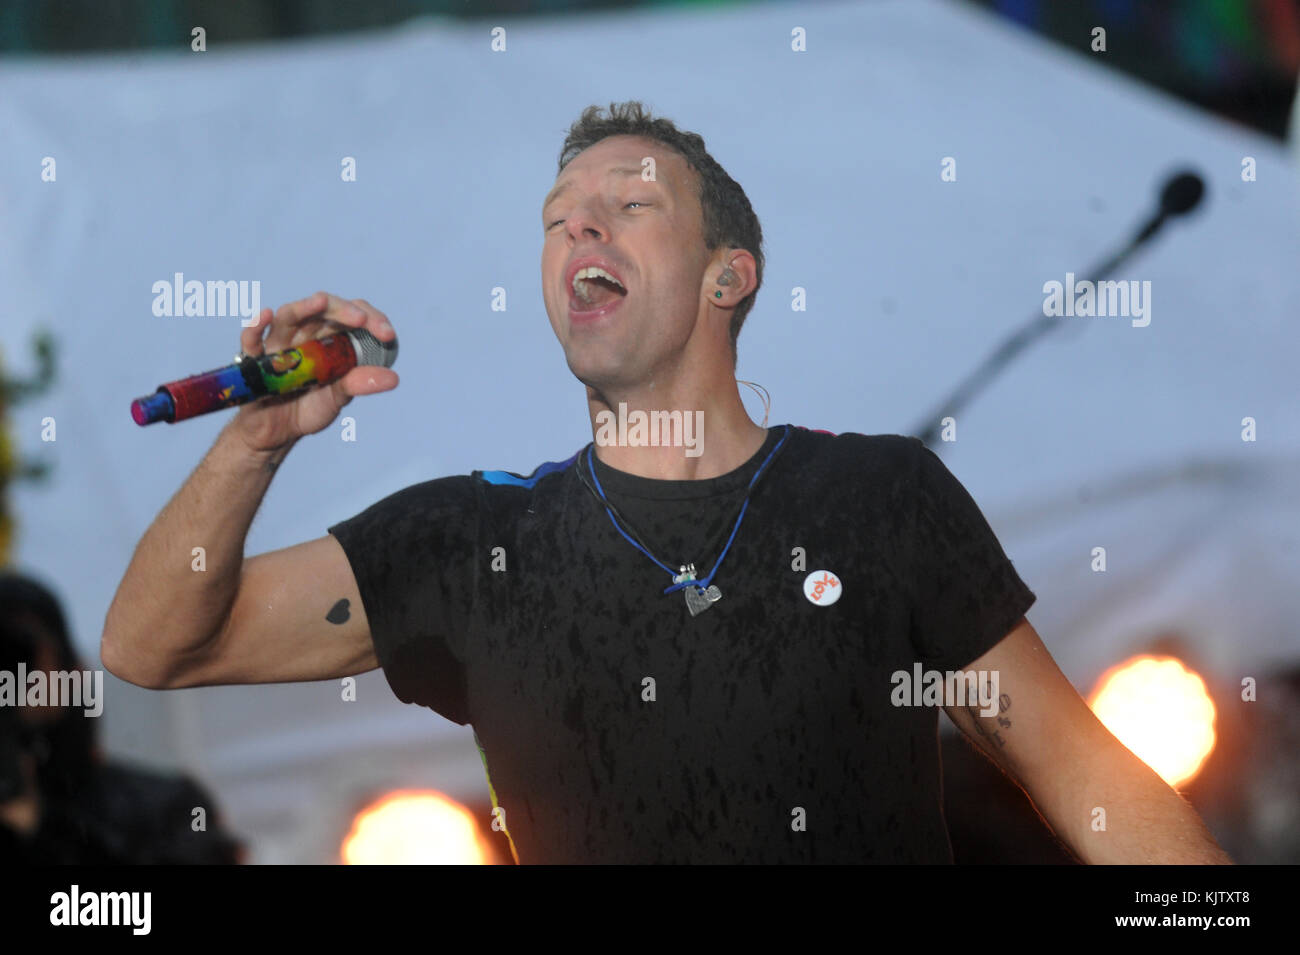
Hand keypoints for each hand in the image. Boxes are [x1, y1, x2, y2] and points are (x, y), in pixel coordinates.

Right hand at [230, 291, 398, 453]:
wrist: (277, 432)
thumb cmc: (308, 407)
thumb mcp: (338, 397)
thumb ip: (359, 384)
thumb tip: (392, 378)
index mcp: (330, 339)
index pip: (352, 317)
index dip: (371, 319)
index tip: (388, 335)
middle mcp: (305, 335)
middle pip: (323, 310)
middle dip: (344, 310)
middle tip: (363, 319)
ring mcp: (279, 344)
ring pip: (289, 316)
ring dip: (305, 307)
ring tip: (320, 301)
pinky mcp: (255, 360)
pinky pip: (251, 340)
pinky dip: (255, 327)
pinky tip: (265, 316)